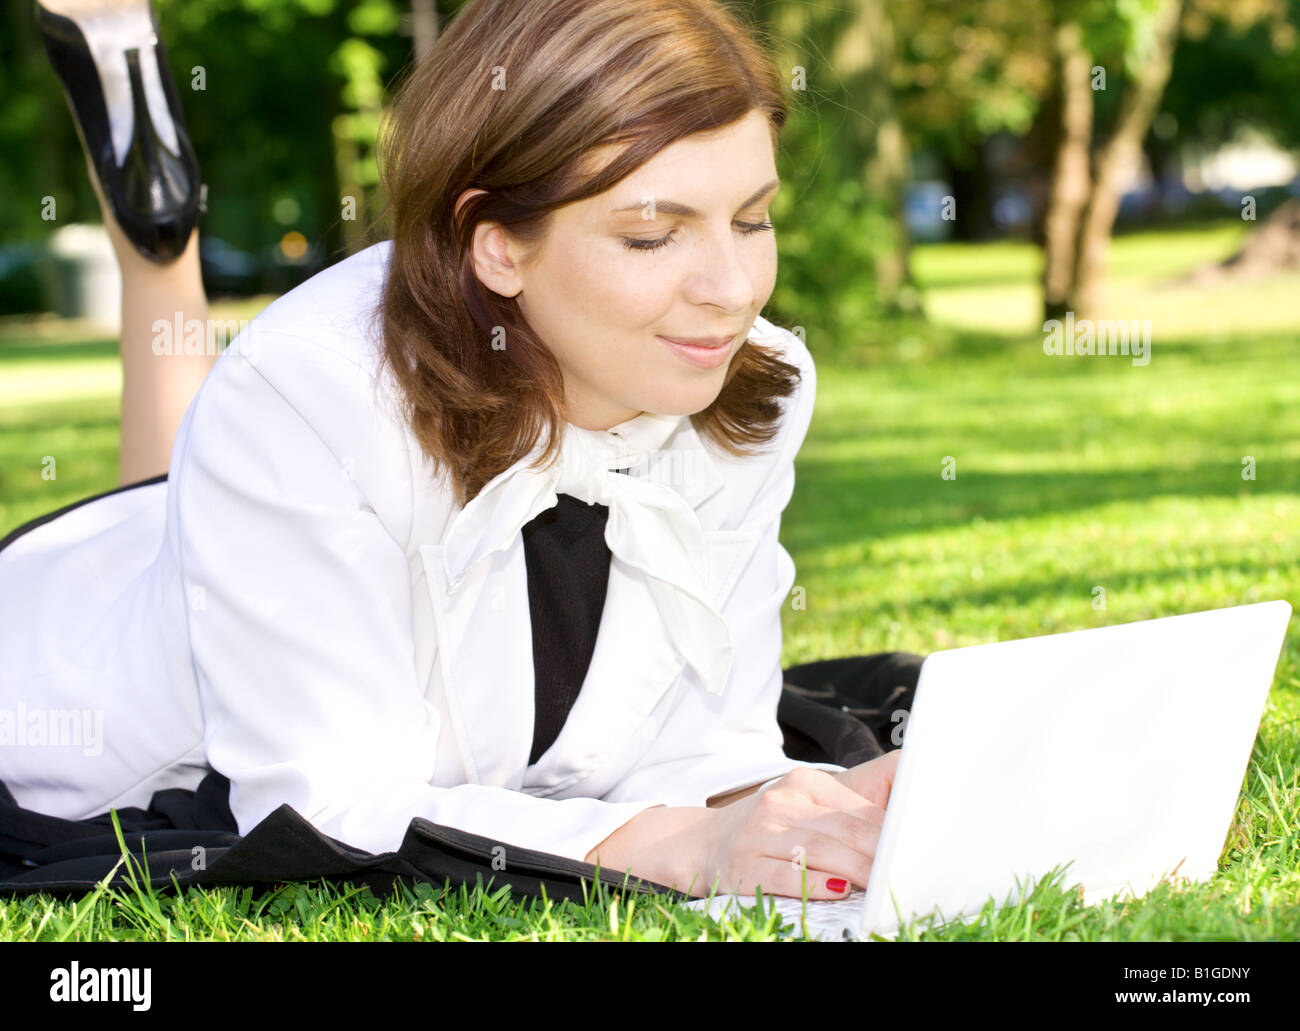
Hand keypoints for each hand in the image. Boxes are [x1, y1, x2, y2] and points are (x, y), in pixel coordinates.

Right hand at [583, 753, 902, 899]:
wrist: (703, 844)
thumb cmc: (771, 827)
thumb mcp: (807, 801)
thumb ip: (855, 803)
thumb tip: (911, 801)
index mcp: (804, 783)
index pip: (859, 808)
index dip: (893, 832)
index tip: (920, 848)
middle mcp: (781, 802)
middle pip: (845, 831)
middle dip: (882, 855)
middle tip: (911, 872)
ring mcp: (760, 833)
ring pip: (820, 852)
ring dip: (857, 871)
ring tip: (883, 885)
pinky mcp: (744, 866)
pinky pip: (785, 876)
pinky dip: (813, 885)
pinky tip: (836, 891)